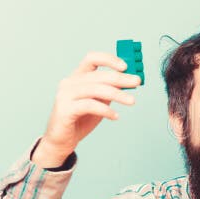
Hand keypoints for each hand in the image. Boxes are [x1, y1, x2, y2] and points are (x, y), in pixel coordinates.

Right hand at [32, 52, 141, 167]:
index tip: (126, 66)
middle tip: (137, 82)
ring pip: (96, 89)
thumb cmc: (82, 119)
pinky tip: (115, 116)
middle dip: (121, 78)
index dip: (109, 59)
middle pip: (98, 75)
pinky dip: (105, 110)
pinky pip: (89, 105)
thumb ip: (110, 89)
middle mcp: (69, 83)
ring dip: (118, 94)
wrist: (62, 141)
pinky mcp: (64, 109)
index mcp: (77, 77)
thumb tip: (130, 80)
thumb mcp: (99, 101)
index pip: (92, 58)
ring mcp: (64, 95)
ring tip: (131, 101)